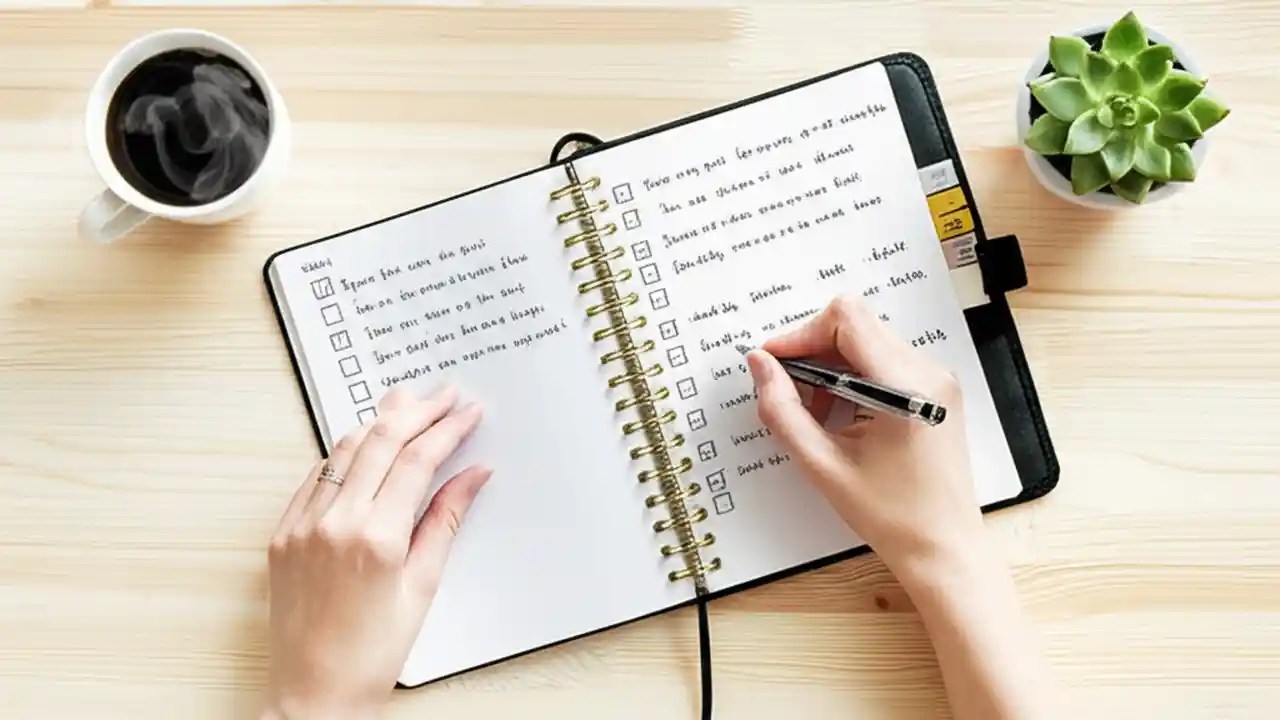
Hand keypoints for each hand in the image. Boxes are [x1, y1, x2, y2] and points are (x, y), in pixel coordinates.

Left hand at [261, 385, 488, 719]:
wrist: (314, 694)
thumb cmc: (370, 654)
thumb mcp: (422, 586)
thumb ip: (445, 520)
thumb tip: (472, 475)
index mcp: (376, 538)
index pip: (418, 460)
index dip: (448, 428)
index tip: (468, 412)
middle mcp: (334, 523)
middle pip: (380, 440)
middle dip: (418, 410)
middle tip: (444, 394)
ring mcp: (302, 525)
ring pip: (343, 449)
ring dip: (378, 421)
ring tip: (405, 404)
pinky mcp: (283, 534)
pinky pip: (315, 477)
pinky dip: (343, 454)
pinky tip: (362, 446)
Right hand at [745, 295, 981, 584]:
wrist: (944, 549)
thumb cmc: (893, 517)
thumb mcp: (823, 465)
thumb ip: (783, 410)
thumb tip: (759, 365)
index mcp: (906, 386)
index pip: (846, 319)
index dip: (801, 334)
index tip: (773, 362)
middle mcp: (928, 372)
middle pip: (856, 325)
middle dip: (813, 351)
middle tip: (786, 390)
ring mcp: (936, 381)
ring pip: (868, 341)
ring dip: (831, 366)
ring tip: (813, 413)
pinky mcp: (934, 392)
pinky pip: (884, 362)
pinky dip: (852, 377)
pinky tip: (838, 416)